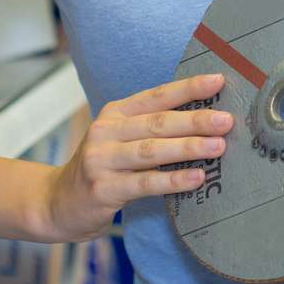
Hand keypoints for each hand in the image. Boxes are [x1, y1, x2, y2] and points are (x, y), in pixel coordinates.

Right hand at [39, 74, 234, 241]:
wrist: (57, 203)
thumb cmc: (102, 167)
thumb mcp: (120, 138)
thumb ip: (152, 128)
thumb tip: (206, 121)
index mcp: (115, 113)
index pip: (156, 96)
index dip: (188, 88)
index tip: (218, 81)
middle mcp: (106, 132)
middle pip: (157, 122)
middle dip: (195, 120)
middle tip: (226, 120)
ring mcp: (102, 160)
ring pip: (152, 150)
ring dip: (188, 147)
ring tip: (218, 147)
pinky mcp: (103, 189)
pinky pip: (145, 183)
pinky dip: (173, 179)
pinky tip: (196, 177)